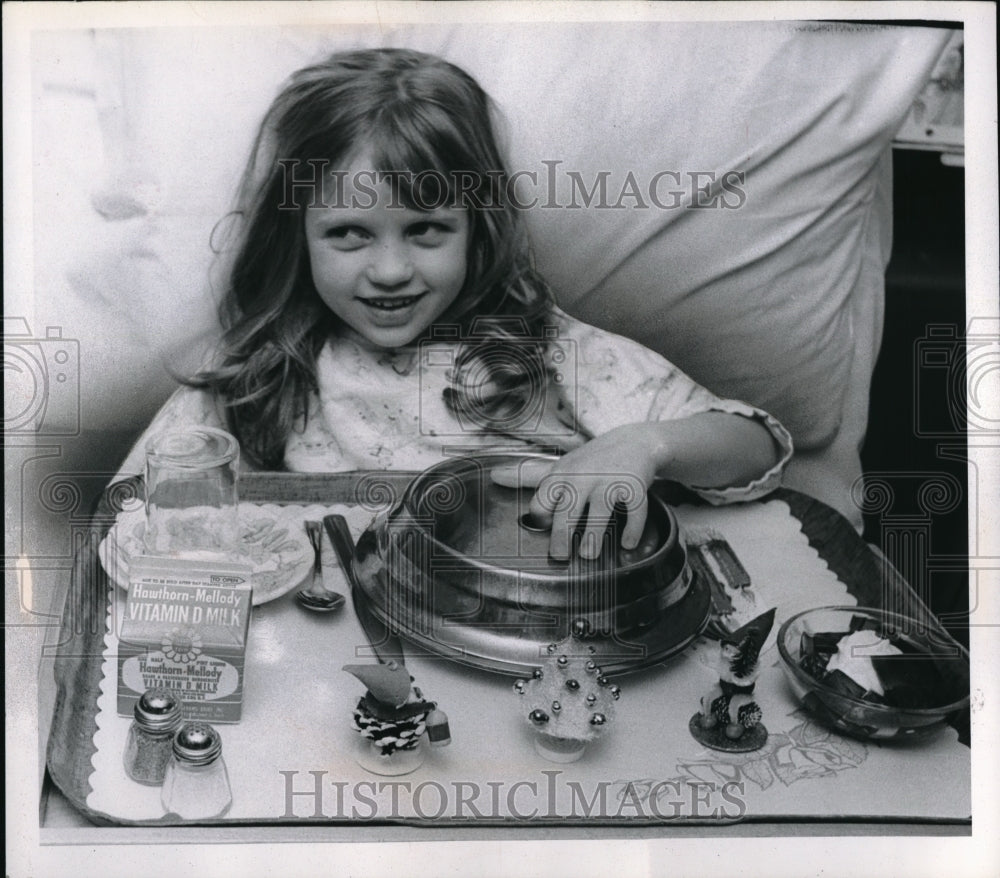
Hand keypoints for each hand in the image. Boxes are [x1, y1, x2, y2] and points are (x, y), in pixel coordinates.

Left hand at [490, 425, 659, 559]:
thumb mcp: (558, 466)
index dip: (540, 515)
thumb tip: (493, 475)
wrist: (634, 442)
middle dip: (562, 532)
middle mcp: (584, 478)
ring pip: (601, 510)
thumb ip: (527, 476)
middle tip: (559, 556)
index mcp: (562, 475)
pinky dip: (633, 528)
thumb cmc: (590, 461)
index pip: (544, 498)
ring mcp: (610, 482)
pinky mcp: (635, 486)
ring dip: (594, 534)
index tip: (543, 527)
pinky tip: (627, 544)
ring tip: (589, 554)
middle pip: (569, 507)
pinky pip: (635, 509)